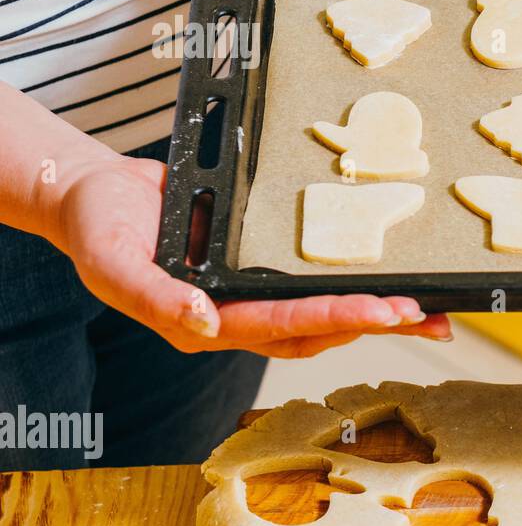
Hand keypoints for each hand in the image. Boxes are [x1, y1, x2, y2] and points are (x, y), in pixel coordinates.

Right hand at [52, 156, 450, 358]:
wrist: (91, 194)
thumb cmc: (96, 227)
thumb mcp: (111, 260)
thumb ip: (154, 295)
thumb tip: (202, 319)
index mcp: (203, 322)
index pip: (282, 326)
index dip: (334, 319)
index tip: (381, 313)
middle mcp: (234, 317)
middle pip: (316, 331)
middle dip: (373, 325)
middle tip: (426, 318)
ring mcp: (249, 297)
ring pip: (322, 316)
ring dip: (373, 316)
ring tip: (425, 314)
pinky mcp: (257, 271)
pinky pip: (310, 284)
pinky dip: (349, 285)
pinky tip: (385, 281)